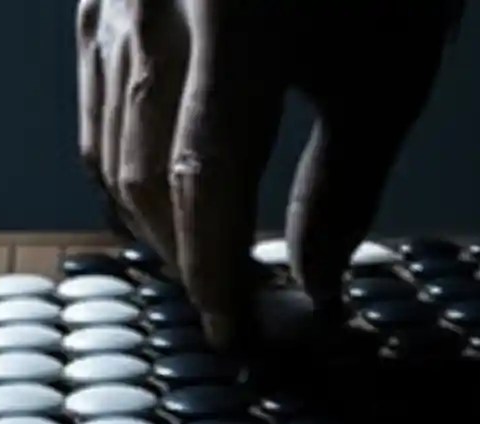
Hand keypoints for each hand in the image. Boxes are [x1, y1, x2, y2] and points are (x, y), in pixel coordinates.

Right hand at [77, 0, 459, 349]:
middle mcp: (154, 4)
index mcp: (236, 16)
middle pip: (141, 175)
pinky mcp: (98, 1)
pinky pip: (95, 112)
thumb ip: (343, 184)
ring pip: (107, 151)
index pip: (202, 177)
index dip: (212, 268)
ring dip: (152, 225)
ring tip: (202, 261)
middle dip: (184, 256)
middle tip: (231, 304)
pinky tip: (162, 202)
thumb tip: (312, 286)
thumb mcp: (384, 70)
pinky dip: (124, 173)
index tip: (233, 333)